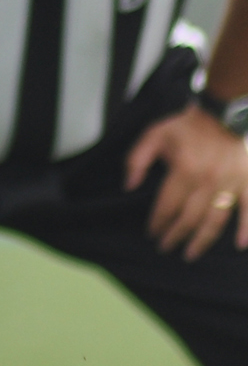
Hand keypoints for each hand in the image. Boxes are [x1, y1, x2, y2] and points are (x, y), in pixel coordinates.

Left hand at [127, 105, 247, 260]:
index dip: (158, 222)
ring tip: (191, 253)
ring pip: (216, 220)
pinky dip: (246, 229)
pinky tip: (240, 245)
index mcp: (184, 170)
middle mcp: (207, 181)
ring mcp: (230, 184)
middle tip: (166, 247)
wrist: (223, 112)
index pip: (167, 205)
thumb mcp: (154, 134)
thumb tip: (130, 186)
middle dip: (175, 235)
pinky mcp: (247, 182)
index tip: (152, 233)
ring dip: (203, 240)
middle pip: (189, 218)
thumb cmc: (187, 124)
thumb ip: (137, 160)